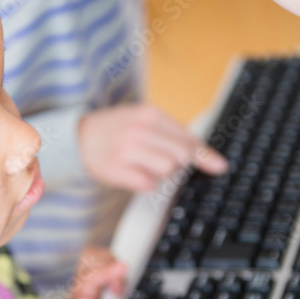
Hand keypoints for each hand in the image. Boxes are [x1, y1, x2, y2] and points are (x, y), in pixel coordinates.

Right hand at [78, 103, 227, 191]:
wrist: (79, 137)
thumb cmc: (118, 130)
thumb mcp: (144, 120)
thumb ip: (173, 134)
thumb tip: (207, 157)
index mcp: (150, 114)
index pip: (188, 138)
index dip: (205, 155)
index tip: (220, 167)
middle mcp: (139, 130)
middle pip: (181, 156)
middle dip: (179, 163)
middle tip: (162, 160)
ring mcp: (126, 149)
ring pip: (166, 170)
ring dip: (162, 173)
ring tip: (146, 164)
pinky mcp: (115, 168)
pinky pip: (147, 184)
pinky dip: (146, 182)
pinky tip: (135, 173)